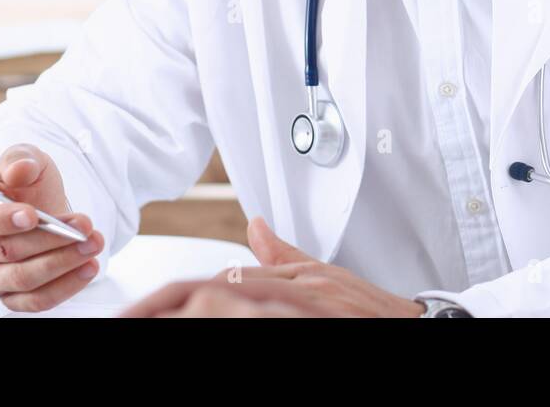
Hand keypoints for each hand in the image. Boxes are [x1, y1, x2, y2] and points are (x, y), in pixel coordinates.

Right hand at [0, 143, 104, 312]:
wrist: (42, 205)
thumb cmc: (27, 182)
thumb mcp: (27, 158)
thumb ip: (21, 159)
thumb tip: (19, 170)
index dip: (2, 220)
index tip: (34, 215)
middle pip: (5, 252)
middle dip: (49, 239)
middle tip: (85, 225)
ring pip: (22, 279)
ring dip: (62, 263)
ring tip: (93, 244)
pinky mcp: (12, 296)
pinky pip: (35, 301)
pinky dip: (64, 287)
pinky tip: (89, 268)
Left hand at [118, 216, 425, 317]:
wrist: (419, 324)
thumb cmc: (375, 311)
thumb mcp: (326, 278)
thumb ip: (285, 256)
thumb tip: (256, 226)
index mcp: (290, 277)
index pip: (217, 281)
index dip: (172, 296)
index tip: (137, 310)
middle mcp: (294, 290)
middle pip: (216, 290)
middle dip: (168, 304)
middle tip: (130, 316)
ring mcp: (304, 307)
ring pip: (235, 300)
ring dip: (190, 311)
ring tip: (148, 318)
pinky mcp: (316, 316)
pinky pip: (265, 309)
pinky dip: (233, 312)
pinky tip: (204, 314)